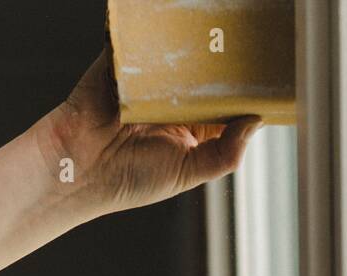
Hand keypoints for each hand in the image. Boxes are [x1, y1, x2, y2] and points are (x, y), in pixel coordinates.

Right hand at [37, 48, 263, 214]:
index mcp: (190, 129)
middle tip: (251, 51)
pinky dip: (153, 28)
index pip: (225, 105)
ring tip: (219, 35)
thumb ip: (225, 152)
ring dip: (196, 45)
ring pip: (179, 55)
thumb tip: (255, 121)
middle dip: (227, 65)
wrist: (76, 169)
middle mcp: (171, 103)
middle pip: (207, 76)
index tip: (270, 83)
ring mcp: (146, 80)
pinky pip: (140, 38)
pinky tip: (175, 25)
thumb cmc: (129, 178)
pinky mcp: (120, 61)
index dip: (245, 95)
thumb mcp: (189, 172)